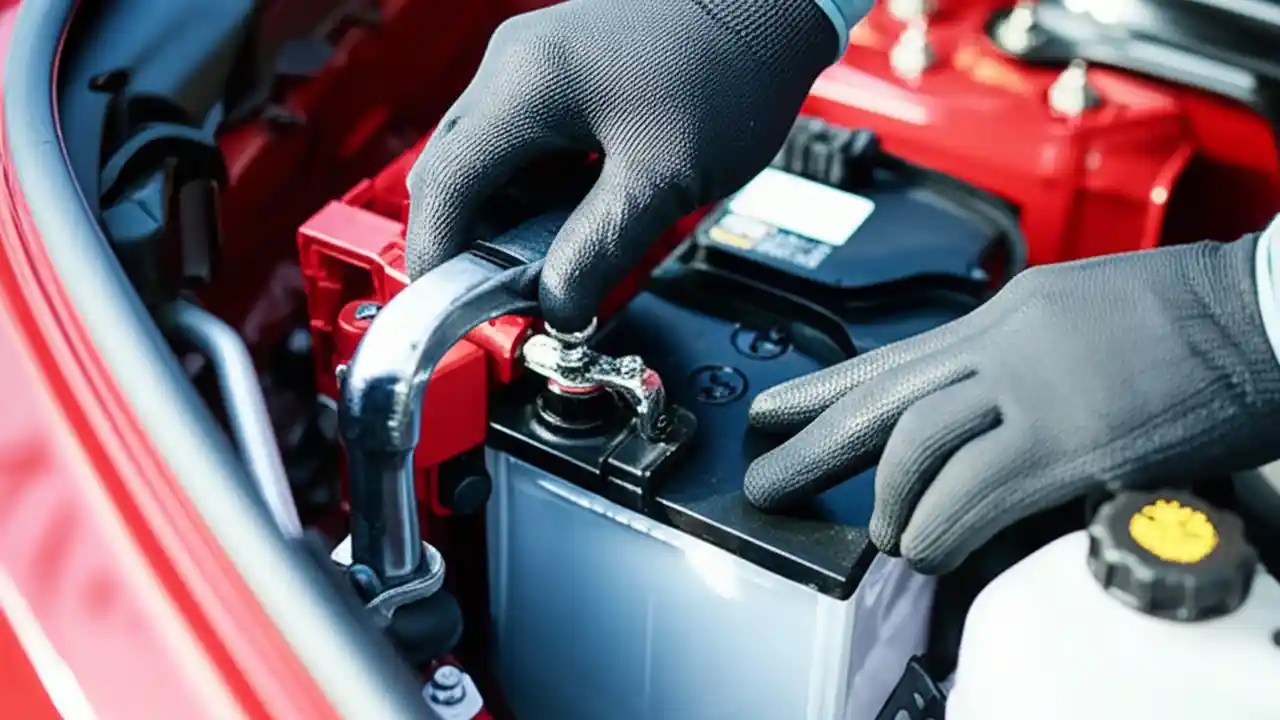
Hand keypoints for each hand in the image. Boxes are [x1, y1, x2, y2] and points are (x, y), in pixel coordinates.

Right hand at [405, 0, 832, 331]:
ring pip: (486, 161)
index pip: (445, 185)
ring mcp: (531, 62)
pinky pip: (519, 143)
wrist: (770, 5)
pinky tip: (576, 216)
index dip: (439, 256)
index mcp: (527, 84)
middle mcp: (514, 64)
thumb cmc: (730, 71)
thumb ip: (600, 251)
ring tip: (555, 259)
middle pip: (454, 172)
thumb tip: (558, 308)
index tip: (452, 309)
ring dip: (506, 217)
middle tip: (511, 296)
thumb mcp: (662, 181)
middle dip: (474, 242)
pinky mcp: (556, 70)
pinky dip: (534, 190)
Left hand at [744, 235, 1279, 572]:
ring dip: (889, 503)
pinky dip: (939, 527)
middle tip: (768, 478)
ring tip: (885, 536)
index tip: (774, 413)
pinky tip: (929, 549)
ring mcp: (1033, 386)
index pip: (891, 358)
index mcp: (1005, 313)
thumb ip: (1017, 355)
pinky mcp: (1068, 436)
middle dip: (812, 444)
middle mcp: (1004, 341)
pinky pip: (972, 491)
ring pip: (913, 445)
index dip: (821, 390)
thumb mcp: (1078, 313)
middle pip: (880, 397)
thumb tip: (974, 406)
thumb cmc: (1194, 317)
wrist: (1266, 308)